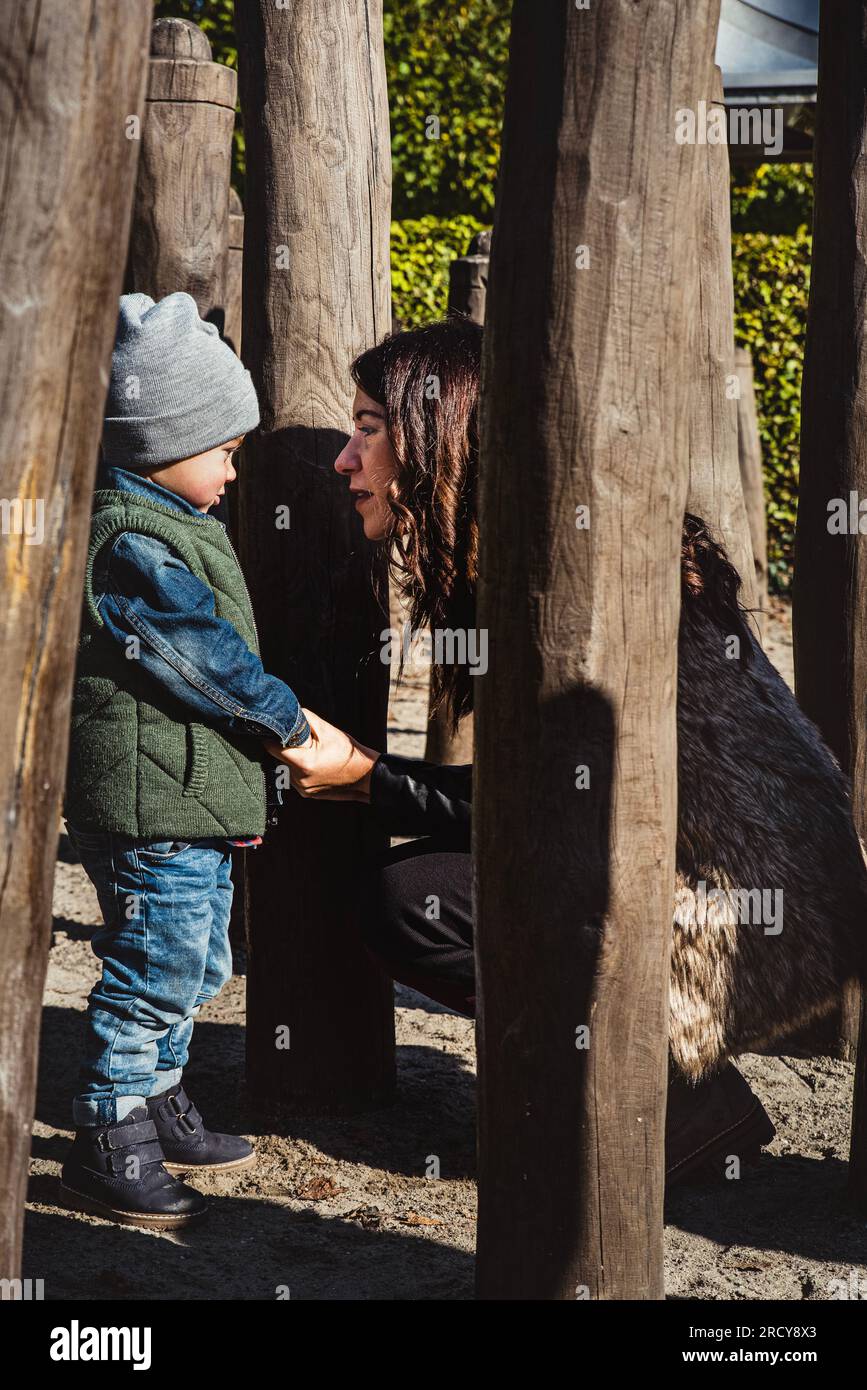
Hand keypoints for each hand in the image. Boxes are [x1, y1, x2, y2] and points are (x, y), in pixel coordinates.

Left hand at [264, 708, 379, 800]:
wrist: (364, 775)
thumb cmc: (348, 752)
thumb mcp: (328, 731)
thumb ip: (306, 719)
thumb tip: (290, 713)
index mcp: (303, 763)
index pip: (272, 748)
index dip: (271, 737)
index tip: (273, 730)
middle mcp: (299, 779)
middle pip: (278, 759)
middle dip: (285, 748)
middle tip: (298, 740)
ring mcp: (303, 789)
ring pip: (286, 769)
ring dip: (292, 759)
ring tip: (310, 753)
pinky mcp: (307, 794)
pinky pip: (295, 778)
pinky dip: (299, 769)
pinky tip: (314, 763)